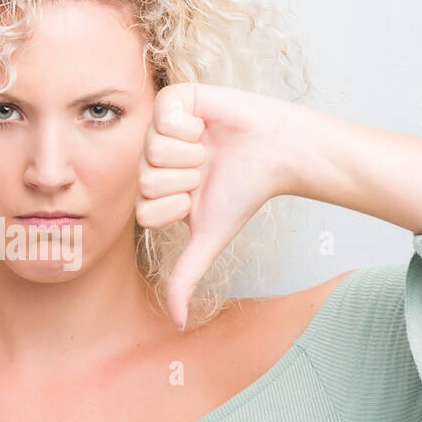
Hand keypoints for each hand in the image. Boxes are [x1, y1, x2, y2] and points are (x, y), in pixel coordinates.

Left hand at [135, 84, 291, 329]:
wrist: (278, 152)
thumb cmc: (244, 192)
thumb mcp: (209, 237)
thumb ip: (185, 277)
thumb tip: (176, 323)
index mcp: (154, 188)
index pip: (143, 208)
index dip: (177, 206)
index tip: (199, 196)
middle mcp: (151, 157)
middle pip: (146, 180)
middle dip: (186, 181)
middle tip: (207, 169)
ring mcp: (159, 127)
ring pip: (153, 151)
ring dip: (192, 155)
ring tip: (209, 148)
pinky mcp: (174, 98)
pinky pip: (164, 118)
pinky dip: (191, 126)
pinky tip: (206, 124)